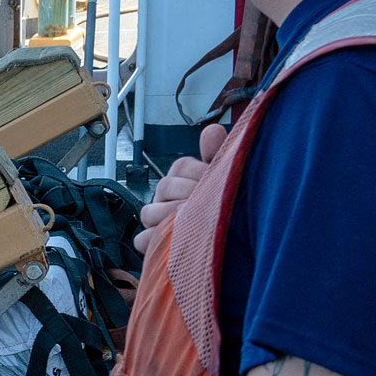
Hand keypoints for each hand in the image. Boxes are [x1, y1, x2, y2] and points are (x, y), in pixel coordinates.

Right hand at [133, 121, 228, 255]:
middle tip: (208, 203)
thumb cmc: (224, 206)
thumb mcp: (225, 179)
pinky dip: (155, 239)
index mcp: (182, 177)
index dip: (199, 173)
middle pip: (164, 186)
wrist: (234, 241)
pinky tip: (176, 239)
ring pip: (149, 212)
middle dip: (189, 194)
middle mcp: (165, 195)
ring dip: (172, 216)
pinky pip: (142, 239)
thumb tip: (212, 131)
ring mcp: (157, 219)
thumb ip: (218, 154)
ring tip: (194, 222)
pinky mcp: (152, 244)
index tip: (215, 181)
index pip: (181, 166)